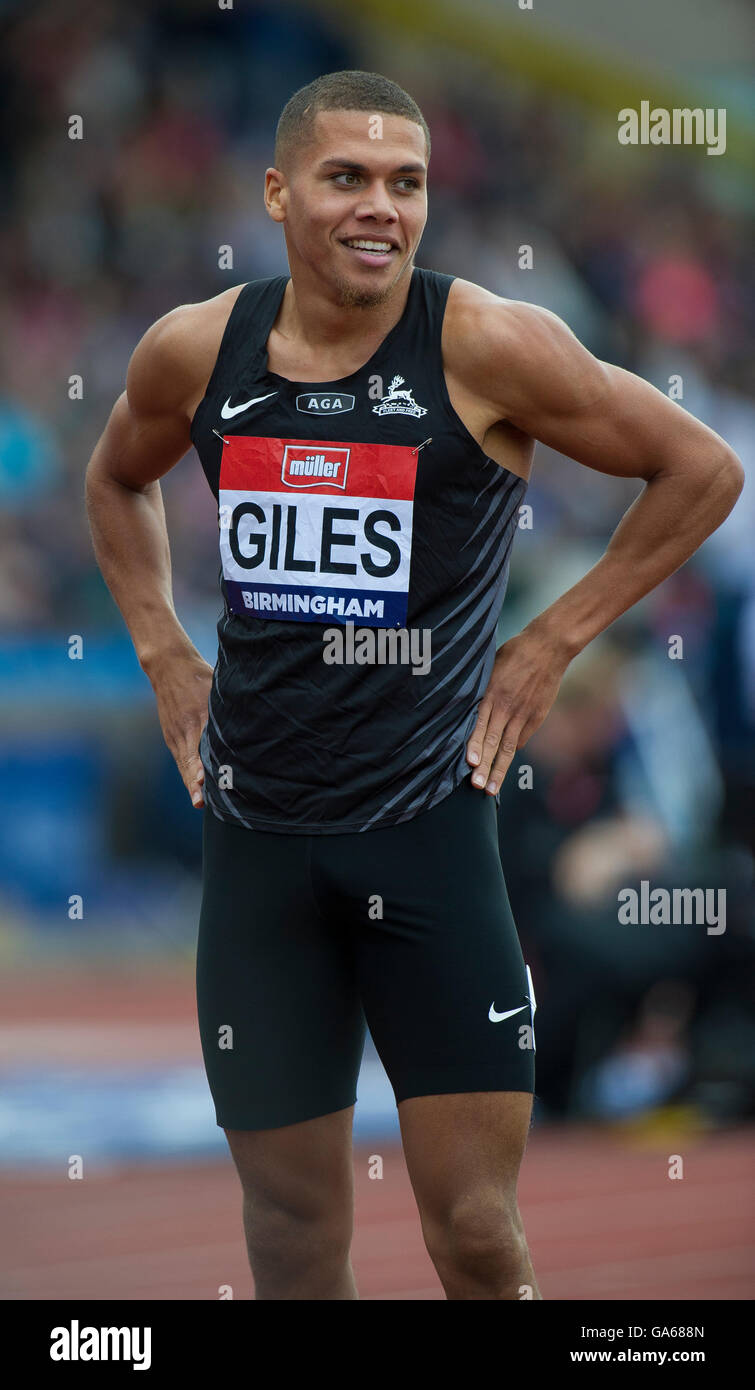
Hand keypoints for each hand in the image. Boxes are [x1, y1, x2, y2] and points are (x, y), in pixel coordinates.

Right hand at [146, 649, 214, 808]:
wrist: (168, 666)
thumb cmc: (199, 676)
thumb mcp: (215, 689)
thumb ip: (229, 709)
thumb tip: (254, 723)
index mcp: (198, 716)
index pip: (202, 745)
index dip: (203, 763)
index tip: (204, 779)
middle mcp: (185, 728)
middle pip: (190, 760)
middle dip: (195, 782)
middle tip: (200, 802)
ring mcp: (175, 734)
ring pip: (183, 763)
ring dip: (190, 783)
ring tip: (198, 802)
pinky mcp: (171, 736)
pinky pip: (179, 759)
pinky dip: (186, 774)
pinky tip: (194, 789)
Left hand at [466, 632, 568, 794]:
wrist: (548, 646)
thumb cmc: (515, 653)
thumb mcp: (492, 668)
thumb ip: (482, 690)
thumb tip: (468, 709)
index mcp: (492, 694)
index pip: (480, 725)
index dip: (474, 745)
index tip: (469, 764)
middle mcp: (507, 707)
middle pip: (493, 741)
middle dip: (484, 766)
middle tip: (477, 786)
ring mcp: (524, 714)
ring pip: (508, 747)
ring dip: (498, 769)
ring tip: (490, 789)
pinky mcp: (537, 716)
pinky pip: (521, 738)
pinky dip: (511, 751)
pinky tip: (504, 765)